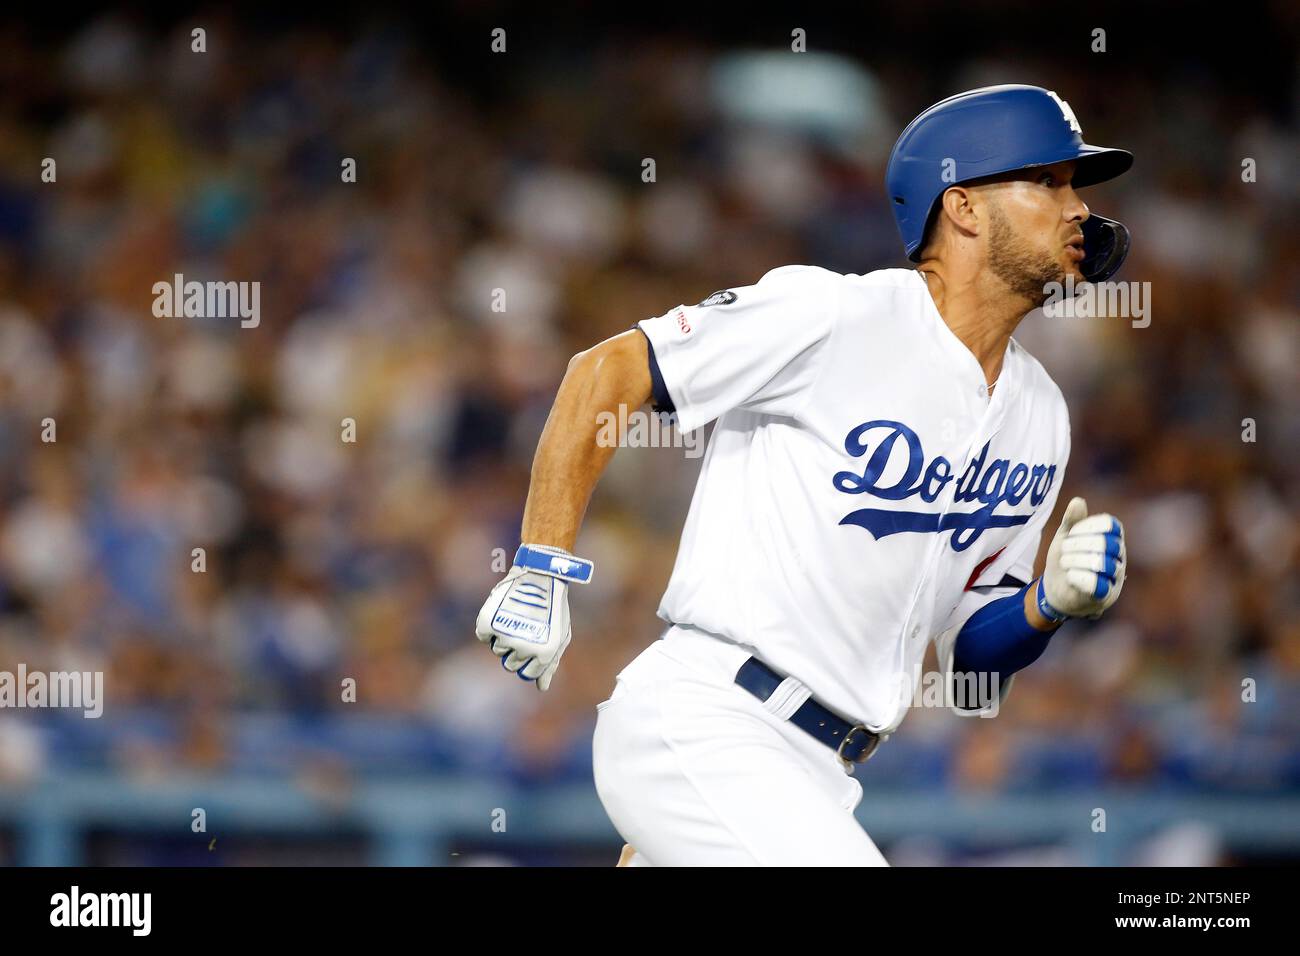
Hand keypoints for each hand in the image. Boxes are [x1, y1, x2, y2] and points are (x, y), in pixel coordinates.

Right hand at [475, 544, 593, 690]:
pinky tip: (502, 614)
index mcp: (543, 655)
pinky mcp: (488, 623)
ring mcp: (504, 636)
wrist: (540, 575)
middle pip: (510, 664)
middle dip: (517, 649)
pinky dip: (489, 627)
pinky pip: (484, 635)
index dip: (530, 658)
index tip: (534, 641)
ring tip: (516, 617)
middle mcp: (523, 649)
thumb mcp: (559, 636)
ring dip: (504, 637)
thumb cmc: (554, 607)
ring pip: (498, 650)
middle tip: (525, 628)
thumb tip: (541, 687)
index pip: (527, 673)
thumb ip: (550, 664)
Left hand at [1039, 497, 1125, 620]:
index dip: (1087, 526)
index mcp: (1112, 539)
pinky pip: (1097, 585)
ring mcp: (1115, 578)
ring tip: (1065, 563)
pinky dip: (1079, 578)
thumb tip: (1078, 501)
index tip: (1071, 533)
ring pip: (1102, 563)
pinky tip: (1070, 576)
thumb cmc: (1065, 560)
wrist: (1056, 590)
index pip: (1109, 524)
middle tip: (1064, 550)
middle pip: (1107, 543)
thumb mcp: (1064, 537)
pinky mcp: (1105, 596)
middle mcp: (1119, 557)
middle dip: (1078, 544)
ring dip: (1075, 561)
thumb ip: (1072, 521)